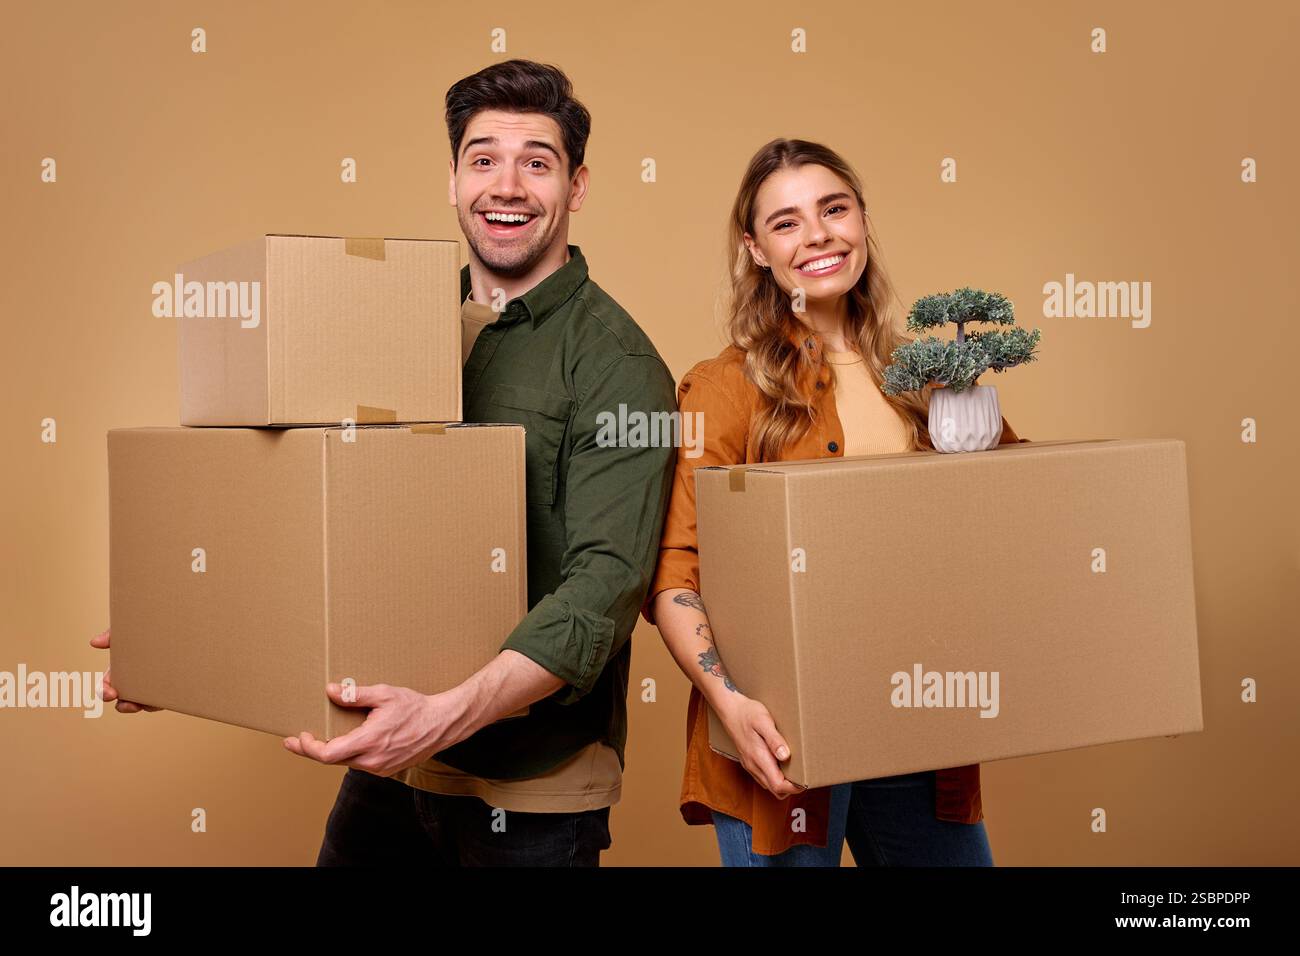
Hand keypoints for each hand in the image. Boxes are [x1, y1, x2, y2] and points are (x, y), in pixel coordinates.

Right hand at [89, 628, 162, 713]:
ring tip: (149, 703)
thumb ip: (111, 636)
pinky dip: (163, 700)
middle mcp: (134, 682)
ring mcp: (151, 688)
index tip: (111, 693)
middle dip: (124, 706)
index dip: (104, 692)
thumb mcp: (128, 632)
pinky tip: (166, 696)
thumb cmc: (148, 630)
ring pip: (145, 705)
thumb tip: (94, 642)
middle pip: (123, 702)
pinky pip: (165, 700)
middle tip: (130, 705)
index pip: (106, 686)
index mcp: (120, 671)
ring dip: (145, 706)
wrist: (177, 629)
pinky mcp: (169, 689)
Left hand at [282, 682, 470, 776]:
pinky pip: (360, 764)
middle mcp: (372, 760)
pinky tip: (347, 742)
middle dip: (312, 750)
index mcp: (369, 741)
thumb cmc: (415, 707)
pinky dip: (349, 754)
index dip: (308, 748)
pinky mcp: (386, 770)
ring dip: (332, 752)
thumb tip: (331, 691)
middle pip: (332, 760)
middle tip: (297, 741)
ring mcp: (380, 768)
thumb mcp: (385, 695)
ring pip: (346, 762)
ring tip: (321, 738)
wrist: (441, 724)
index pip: (328, 754)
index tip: (300, 736)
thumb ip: (355, 695)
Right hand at [715, 693, 800, 798]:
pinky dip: (775, 777)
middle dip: (791, 788)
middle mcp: (753, 766)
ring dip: (783, 784)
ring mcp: (750, 765)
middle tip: (803, 776)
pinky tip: (782, 764)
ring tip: (795, 770)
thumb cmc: (748, 713)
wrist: (730, 709)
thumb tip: (785, 756)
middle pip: (775, 790)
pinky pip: (764, 778)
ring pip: (769, 785)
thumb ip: (774, 740)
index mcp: (758, 758)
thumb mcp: (763, 721)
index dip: (793, 787)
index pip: (778, 785)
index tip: (805, 780)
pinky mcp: (749, 762)